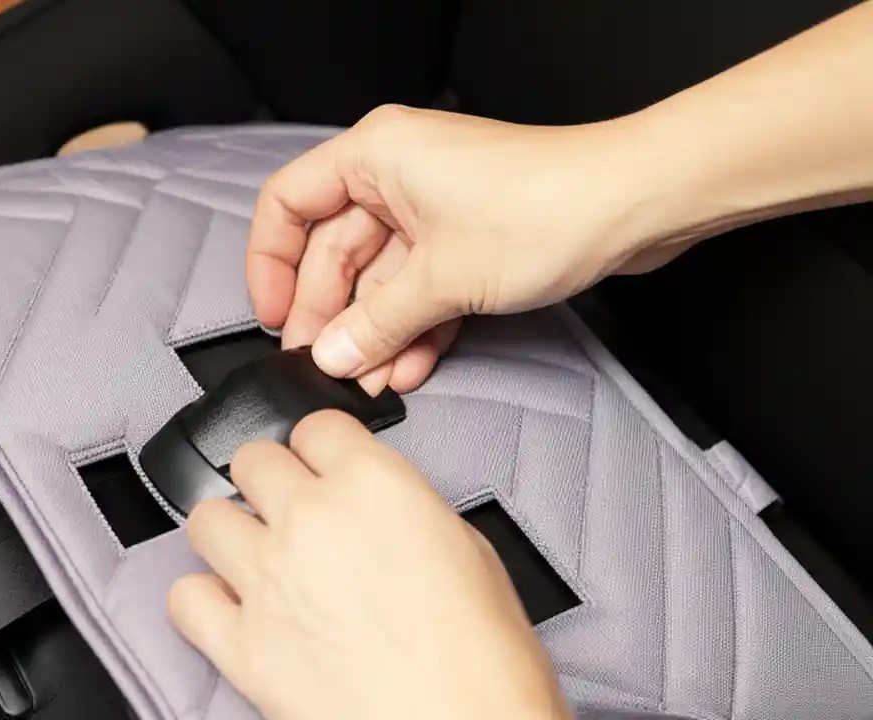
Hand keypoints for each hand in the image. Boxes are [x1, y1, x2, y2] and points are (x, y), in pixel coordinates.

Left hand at [167, 411, 570, 719]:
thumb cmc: (483, 662)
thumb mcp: (468, 550)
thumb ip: (402, 510)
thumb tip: (374, 510)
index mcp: (374, 486)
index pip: (316, 425)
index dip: (321, 447)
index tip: (322, 463)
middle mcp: (311, 521)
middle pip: (251, 460)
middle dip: (270, 482)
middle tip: (290, 508)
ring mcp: (267, 581)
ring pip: (206, 519)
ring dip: (230, 533)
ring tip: (256, 556)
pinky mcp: (241, 644)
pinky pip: (184, 598)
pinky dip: (202, 601)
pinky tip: (231, 608)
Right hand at [247, 105, 686, 393]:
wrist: (637, 203)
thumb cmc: (547, 205)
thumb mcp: (442, 278)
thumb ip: (376, 323)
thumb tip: (330, 356)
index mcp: (374, 155)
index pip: (289, 204)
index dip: (270, 265)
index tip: (275, 318)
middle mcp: (397, 175)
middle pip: (334, 251)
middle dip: (332, 315)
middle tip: (324, 367)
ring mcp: (434, 208)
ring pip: (380, 277)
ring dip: (375, 332)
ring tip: (369, 380)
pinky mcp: (467, 237)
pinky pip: (420, 287)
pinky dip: (413, 327)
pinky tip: (407, 368)